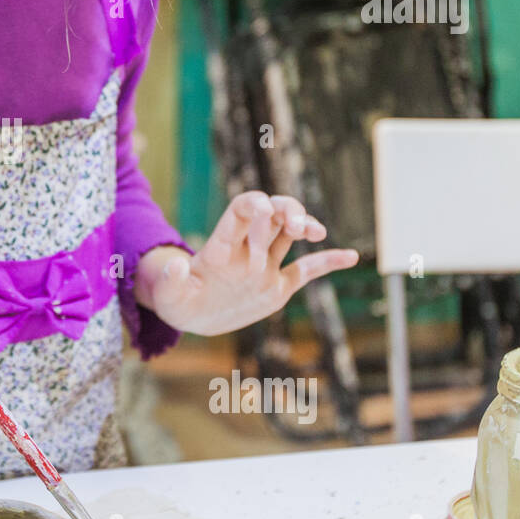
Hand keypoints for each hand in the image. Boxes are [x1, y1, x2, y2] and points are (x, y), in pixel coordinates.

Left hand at [137, 192, 358, 336]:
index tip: (263, 207)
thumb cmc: (177, 300)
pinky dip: (328, 262)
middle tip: (296, 222)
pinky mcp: (278, 285)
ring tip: (315, 231)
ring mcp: (265, 265)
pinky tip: (350, 256)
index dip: (253, 204)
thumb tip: (176, 267)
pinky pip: (307, 270)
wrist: (194, 314)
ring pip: (289, 234)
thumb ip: (172, 281)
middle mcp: (247, 249)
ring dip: (304, 226)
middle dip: (285, 211)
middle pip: (270, 215)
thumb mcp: (169, 294)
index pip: (240, 211)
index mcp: (222, 246)